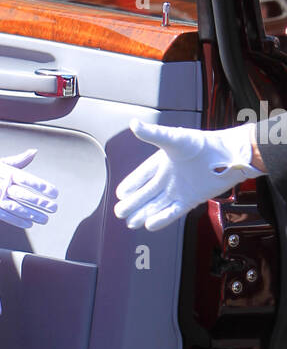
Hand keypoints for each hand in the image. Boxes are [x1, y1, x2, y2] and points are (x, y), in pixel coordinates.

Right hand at [0, 148, 58, 226]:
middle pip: (23, 194)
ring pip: (15, 207)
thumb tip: (34, 152)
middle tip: (54, 208)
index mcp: (5, 171)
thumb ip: (17, 161)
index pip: (27, 179)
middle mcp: (0, 183)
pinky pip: (4, 215)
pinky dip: (17, 220)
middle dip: (40, 202)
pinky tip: (29, 223)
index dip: (41, 186)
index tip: (54, 193)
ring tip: (45, 219)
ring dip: (31, 214)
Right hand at [114, 120, 262, 231]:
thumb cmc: (203, 144)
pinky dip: (162, 219)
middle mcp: (169, 178)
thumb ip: (153, 134)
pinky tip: (150, 225)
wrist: (229, 155)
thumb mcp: (174, 139)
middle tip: (120, 212)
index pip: (141, 176)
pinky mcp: (190, 200)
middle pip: (146, 194)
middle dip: (133, 204)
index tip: (120, 194)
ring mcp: (179, 190)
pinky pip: (172, 212)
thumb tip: (134, 124)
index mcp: (162, 162)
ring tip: (131, 223)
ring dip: (143, 214)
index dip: (130, 185)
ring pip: (156, 205)